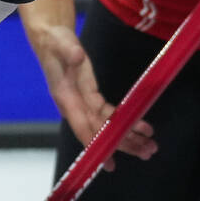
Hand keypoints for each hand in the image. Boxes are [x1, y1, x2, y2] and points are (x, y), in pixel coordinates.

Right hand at [25, 22, 155, 166]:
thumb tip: (77, 56)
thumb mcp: (60, 43)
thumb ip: (69, 50)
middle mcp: (73, 105)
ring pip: (106, 126)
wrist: (50, 40)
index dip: (95, 141)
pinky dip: (124, 123)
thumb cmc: (55, 43)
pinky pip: (108, 115)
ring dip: (128, 137)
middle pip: (99, 130)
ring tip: (149, 147)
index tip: (109, 159)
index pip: (82, 124)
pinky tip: (140, 129)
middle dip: (122, 142)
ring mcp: (82, 103)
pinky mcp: (90, 98)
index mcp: (65, 96)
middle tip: (146, 152)